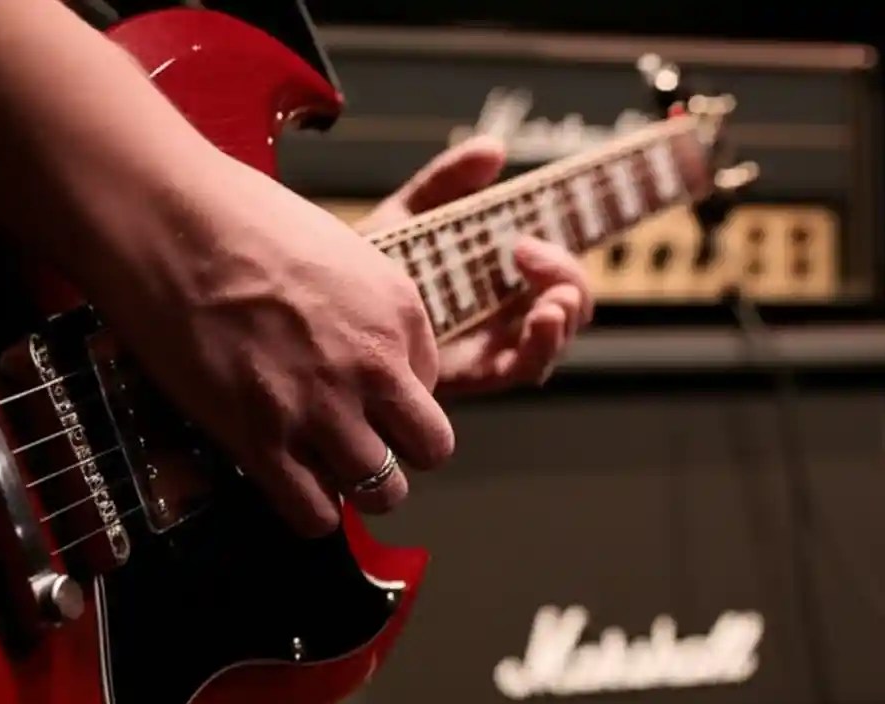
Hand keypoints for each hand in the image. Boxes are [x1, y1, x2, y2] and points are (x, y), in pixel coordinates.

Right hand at [82, 147, 453, 536]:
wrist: (167, 224)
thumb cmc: (238, 223)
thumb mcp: (338, 254)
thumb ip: (367, 313)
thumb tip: (367, 362)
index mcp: (398, 311)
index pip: (432, 388)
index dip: (394, 397)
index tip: (362, 394)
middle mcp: (374, 365)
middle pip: (429, 449)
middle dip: (400, 452)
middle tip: (362, 442)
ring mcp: (321, 408)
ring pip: (383, 493)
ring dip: (357, 487)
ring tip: (322, 468)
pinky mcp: (263, 441)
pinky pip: (316, 516)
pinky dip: (309, 511)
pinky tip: (287, 483)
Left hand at [355, 135, 594, 395]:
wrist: (316, 306)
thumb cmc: (367, 265)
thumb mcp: (409, 213)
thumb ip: (448, 180)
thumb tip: (494, 147)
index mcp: (496, 279)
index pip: (554, 269)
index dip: (568, 250)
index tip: (553, 222)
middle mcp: (499, 318)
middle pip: (565, 308)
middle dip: (568, 280)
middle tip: (528, 251)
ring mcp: (486, 349)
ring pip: (551, 342)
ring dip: (563, 318)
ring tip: (550, 298)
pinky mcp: (467, 376)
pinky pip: (518, 371)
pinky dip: (538, 349)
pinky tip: (536, 320)